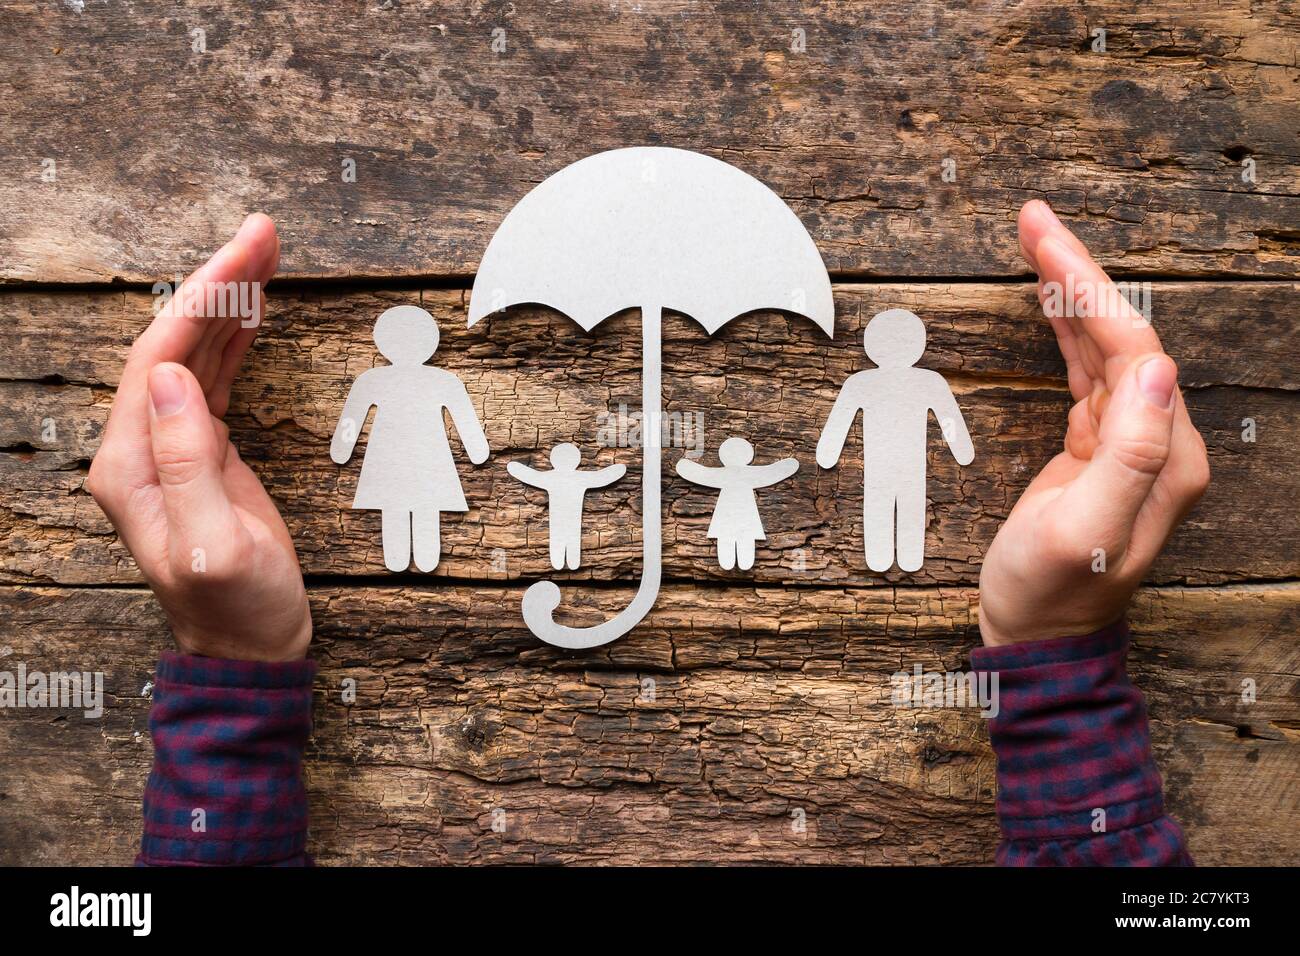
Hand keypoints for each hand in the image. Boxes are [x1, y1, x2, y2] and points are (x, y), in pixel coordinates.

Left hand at [87, 215, 310, 661]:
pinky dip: (234, 340)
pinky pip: (214, 381)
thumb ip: (187, 461)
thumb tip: (173, 378)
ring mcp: (169, 450)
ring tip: (265, 255)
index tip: (246, 255)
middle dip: (218, 284)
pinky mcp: (203, 456)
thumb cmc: (236, 607)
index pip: (159, 358)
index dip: (203, 299)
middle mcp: (139, 450)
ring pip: (194, 355)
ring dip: (228, 303)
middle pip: (173, 343)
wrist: (250, 650)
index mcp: (130, 466)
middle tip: (264, 235)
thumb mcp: (215, 543)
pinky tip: (253, 312)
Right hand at [978, 202, 1209, 646]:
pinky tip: (1049, 299)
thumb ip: (1130, 453)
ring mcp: (1127, 442)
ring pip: (1103, 347)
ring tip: (1035, 239)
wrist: (1034, 636)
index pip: (1134, 351)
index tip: (1046, 241)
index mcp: (1165, 457)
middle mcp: (1158, 442)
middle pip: (1123, 336)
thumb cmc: (1050, 591)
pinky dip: (1065, 329)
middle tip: (1034, 219)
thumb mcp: (1084, 531)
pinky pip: (1085, 372)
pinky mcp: (1095, 447)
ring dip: (1069, 292)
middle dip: (1077, 273)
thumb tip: (1159, 371)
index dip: (1089, 290)